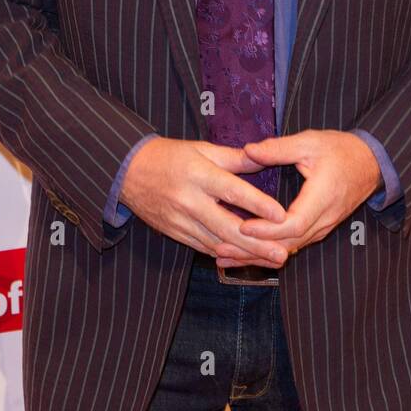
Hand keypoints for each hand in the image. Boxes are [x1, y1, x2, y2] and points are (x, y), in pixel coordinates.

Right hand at [119, 137, 294, 267]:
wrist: (128, 171)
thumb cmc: (170, 156)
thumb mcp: (202, 149)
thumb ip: (234, 158)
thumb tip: (264, 160)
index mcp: (198, 174)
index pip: (232, 191)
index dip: (257, 204)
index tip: (281, 216)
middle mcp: (189, 200)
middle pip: (227, 227)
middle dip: (256, 244)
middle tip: (282, 255)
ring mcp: (180, 220)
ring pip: (216, 243)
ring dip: (244, 254)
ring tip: (270, 261)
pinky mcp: (175, 233)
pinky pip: (203, 247)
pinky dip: (225, 254)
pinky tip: (244, 259)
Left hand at [231, 130, 381, 256]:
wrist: (371, 163)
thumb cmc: (341, 150)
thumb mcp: (309, 142)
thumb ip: (278, 148)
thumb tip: (248, 150)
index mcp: (322, 198)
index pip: (293, 224)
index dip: (267, 230)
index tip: (241, 227)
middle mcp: (323, 220)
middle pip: (287, 245)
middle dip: (253, 250)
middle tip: (221, 250)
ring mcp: (322, 227)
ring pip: (288, 249)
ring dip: (258, 255)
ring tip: (225, 257)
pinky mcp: (318, 229)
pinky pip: (293, 245)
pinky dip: (269, 251)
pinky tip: (247, 253)